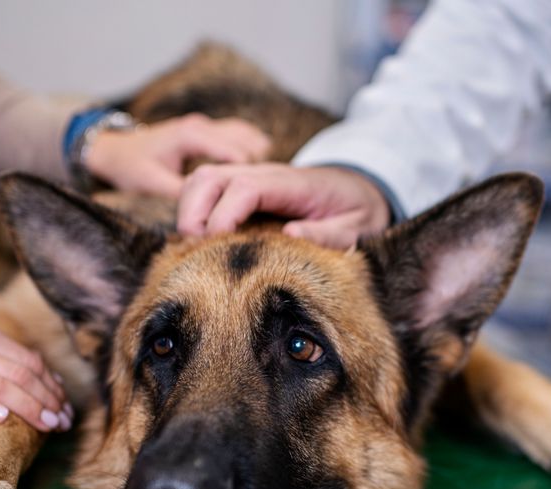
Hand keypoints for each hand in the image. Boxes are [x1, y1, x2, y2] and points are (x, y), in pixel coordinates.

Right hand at [0, 321, 71, 436]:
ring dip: (28, 409)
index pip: (29, 360)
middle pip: (19, 374)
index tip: (65, 409)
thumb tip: (54, 389)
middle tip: (61, 422)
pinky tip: (3, 419)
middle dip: (47, 400)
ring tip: (46, 425)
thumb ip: (8, 369)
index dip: (52, 386)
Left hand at [84, 113, 270, 197]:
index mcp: (192, 136)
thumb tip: (206, 218)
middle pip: (248, 143)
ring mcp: (207, 126)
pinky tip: (256, 174)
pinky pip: (240, 136)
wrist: (113, 148)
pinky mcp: (207, 131)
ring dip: (257, 160)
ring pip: (247, 136)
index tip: (253, 206)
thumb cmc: (130, 166)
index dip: (248, 181)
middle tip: (262, 202)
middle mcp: (203, 126)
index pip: (237, 154)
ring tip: (264, 190)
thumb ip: (181, 196)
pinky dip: (251, 152)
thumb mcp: (152, 184)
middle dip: (258, 171)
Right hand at [177, 163, 390, 249]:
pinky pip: (206, 189)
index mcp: (292, 184)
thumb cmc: (359, 209)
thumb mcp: (359, 226)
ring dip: (187, 210)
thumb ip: (331, 234)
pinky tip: (199, 241)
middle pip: (210, 177)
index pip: (244, 188)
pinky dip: (193, 210)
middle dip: (192, 212)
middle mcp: (266, 174)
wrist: (363, 186)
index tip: (214, 244)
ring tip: (192, 248)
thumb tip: (290, 235)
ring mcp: (252, 177)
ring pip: (201, 179)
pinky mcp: (244, 187)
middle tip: (192, 251)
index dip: (222, 215)